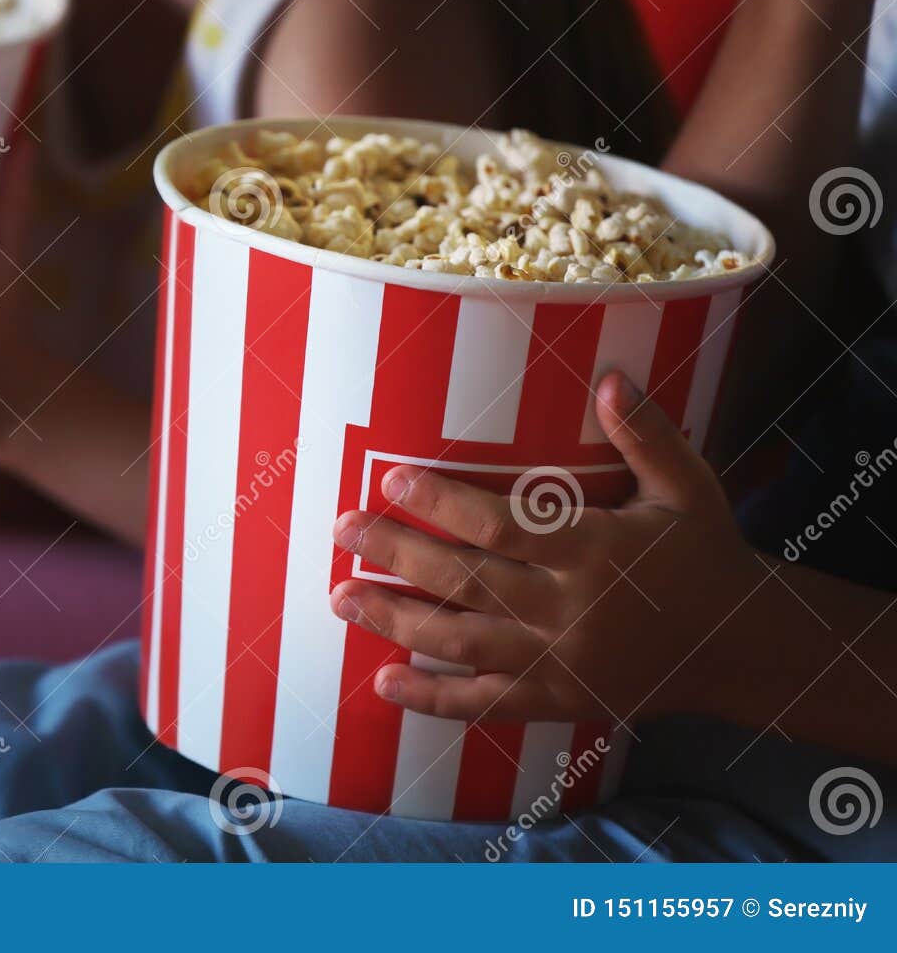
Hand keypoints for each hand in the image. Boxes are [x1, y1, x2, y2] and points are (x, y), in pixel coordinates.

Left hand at [328, 371, 759, 724]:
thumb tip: (611, 376)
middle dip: (397, 556)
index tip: (391, 477)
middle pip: (467, 582)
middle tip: (342, 530)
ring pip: (463, 644)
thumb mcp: (689, 488)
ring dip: (397, 623)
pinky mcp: (558, 701)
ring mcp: (560, 663)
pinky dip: (433, 700)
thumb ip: (646, 435)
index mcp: (595, 551)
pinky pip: (486, 704)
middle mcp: (570, 610)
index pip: (504, 525)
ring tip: (341, 599)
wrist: (741, 647)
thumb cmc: (705, 555)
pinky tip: (384, 684)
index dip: (443, 503)